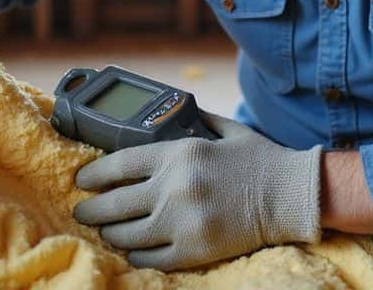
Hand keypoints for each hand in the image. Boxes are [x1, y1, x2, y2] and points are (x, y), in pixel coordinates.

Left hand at [72, 113, 321, 270]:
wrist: (290, 196)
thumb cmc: (260, 161)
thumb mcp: (225, 129)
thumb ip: (194, 121)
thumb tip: (168, 115)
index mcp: (180, 154)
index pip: (119, 164)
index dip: (93, 174)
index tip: (81, 180)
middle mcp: (175, 187)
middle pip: (113, 204)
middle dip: (91, 209)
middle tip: (82, 211)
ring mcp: (183, 222)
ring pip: (125, 234)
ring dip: (111, 233)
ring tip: (106, 230)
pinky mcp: (193, 250)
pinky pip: (149, 258)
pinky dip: (136, 254)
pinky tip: (134, 248)